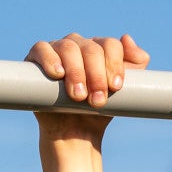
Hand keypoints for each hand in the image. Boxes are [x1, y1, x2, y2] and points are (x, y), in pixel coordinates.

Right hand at [26, 33, 151, 171]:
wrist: (76, 132)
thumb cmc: (99, 109)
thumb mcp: (125, 90)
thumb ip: (136, 64)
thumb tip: (126, 38)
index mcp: (99, 48)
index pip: (110, 45)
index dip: (114, 64)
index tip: (116, 87)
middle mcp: (79, 45)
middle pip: (91, 48)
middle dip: (97, 76)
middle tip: (98, 101)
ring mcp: (57, 49)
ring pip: (68, 48)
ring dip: (76, 72)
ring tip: (79, 96)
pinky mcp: (36, 59)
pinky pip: (41, 49)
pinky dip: (50, 59)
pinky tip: (58, 74)